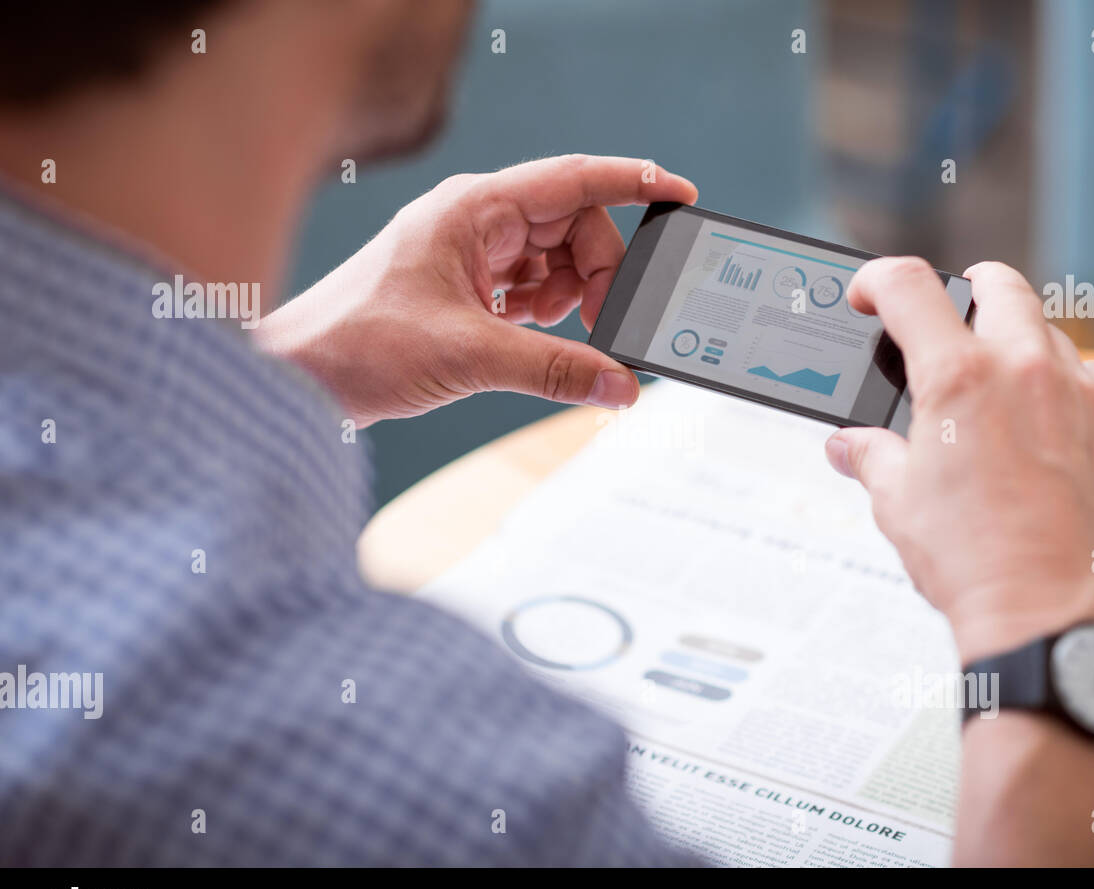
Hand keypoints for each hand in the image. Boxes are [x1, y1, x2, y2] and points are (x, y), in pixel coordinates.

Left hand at [257, 155, 697, 425]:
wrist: (297, 378)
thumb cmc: (355, 343)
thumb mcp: (470, 356)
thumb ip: (555, 369)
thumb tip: (621, 385)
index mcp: (475, 210)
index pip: (572, 180)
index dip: (632, 183)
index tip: (678, 194)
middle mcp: (476, 223)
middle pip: (572, 228)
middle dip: (599, 273)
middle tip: (604, 324)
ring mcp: (470, 255)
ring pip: (554, 262)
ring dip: (571, 299)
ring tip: (559, 336)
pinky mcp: (465, 290)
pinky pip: (530, 290)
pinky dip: (547, 316)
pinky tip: (537, 340)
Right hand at [824, 260, 1093, 663]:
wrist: (1048, 616)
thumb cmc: (971, 563)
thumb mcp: (897, 503)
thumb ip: (869, 456)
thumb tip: (848, 445)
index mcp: (957, 377)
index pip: (907, 286)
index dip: (875, 280)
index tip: (869, 295)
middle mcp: (1023, 369)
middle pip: (995, 283)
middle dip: (961, 290)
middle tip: (940, 322)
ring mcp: (1080, 392)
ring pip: (1045, 330)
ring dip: (1012, 343)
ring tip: (990, 388)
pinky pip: (1090, 377)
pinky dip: (1061, 385)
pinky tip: (1040, 424)